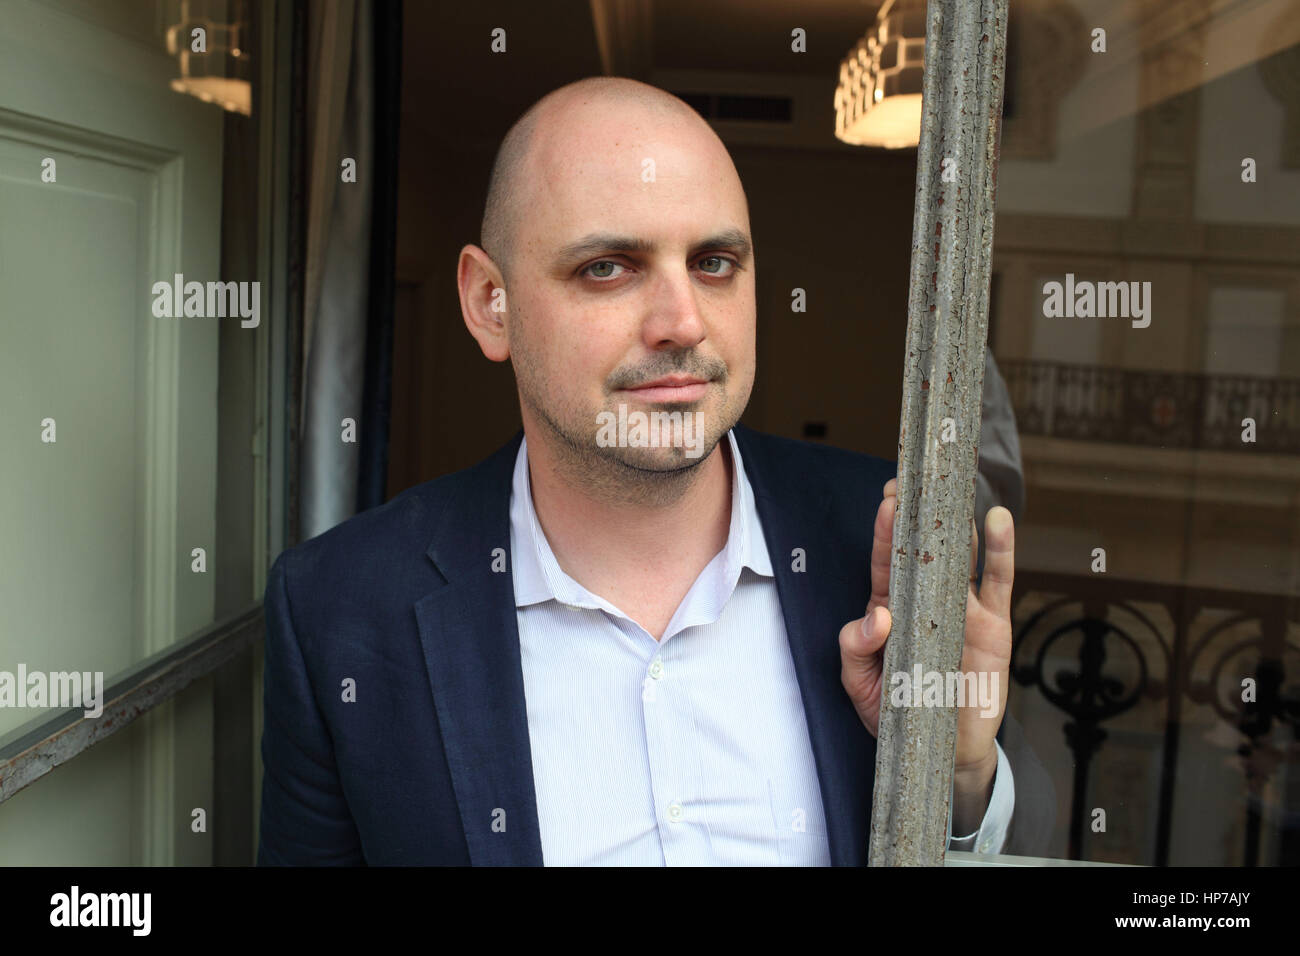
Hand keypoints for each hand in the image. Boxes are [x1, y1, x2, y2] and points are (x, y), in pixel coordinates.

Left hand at [838, 478, 1014, 778]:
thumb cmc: (897, 714)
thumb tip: (876, 615)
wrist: (946, 752)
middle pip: (922, 547)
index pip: (886, 563)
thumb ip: (856, 650)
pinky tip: (998, 519)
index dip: (886, 532)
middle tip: (914, 480)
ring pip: (962, 554)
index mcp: (891, 609)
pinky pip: (997, 581)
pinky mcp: (993, 624)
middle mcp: (926, 599)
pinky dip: (1000, 550)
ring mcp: (962, 608)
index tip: (888, 501)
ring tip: (953, 486)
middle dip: (917, 513)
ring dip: (958, 520)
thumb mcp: (862, 686)